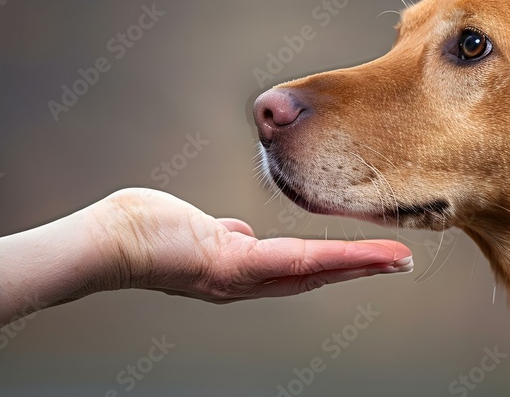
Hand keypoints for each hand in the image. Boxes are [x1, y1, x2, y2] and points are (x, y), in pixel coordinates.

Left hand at [0, 188, 412, 327]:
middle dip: (360, 268)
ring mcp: (240, 277)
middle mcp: (245, 280)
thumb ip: (224, 234)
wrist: (109, 243)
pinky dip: (329, 260)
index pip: (298, 266)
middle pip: (313, 274)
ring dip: (356, 266)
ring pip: (310, 270)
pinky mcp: (231, 265)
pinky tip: (356, 257)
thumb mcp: (195, 230)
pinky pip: (289, 261)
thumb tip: (239, 232)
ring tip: (393, 259)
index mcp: (239, 267)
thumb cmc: (143, 232)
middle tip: (400, 262)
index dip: (337, 265)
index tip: (370, 258)